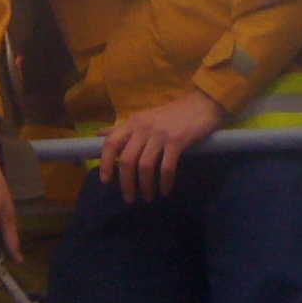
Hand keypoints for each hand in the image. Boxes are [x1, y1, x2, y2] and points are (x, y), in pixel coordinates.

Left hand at [100, 89, 226, 202]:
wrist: (201, 104)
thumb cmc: (171, 114)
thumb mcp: (144, 118)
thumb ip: (123, 128)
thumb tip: (100, 135)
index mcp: (133, 123)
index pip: (111, 143)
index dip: (105, 163)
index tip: (106, 181)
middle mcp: (143, 128)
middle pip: (127, 160)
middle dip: (126, 183)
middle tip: (129, 198)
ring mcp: (160, 135)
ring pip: (145, 167)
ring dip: (145, 186)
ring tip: (147, 197)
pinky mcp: (177, 141)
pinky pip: (167, 167)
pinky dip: (164, 182)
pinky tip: (165, 190)